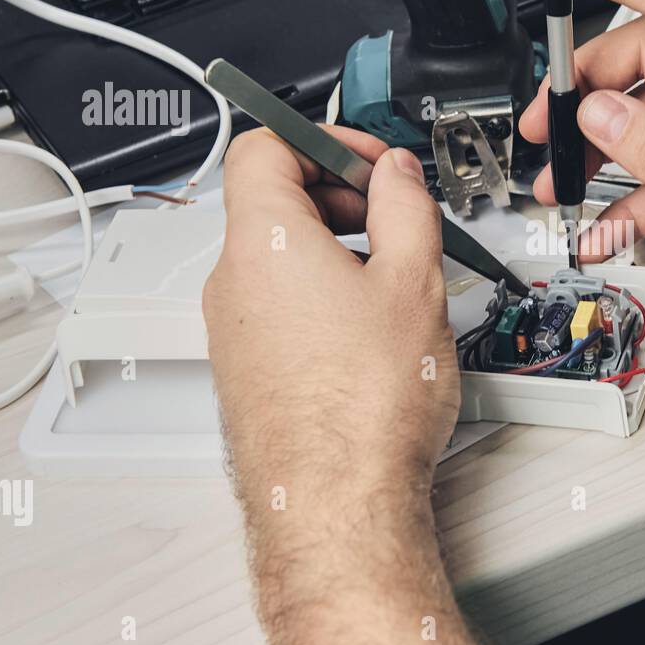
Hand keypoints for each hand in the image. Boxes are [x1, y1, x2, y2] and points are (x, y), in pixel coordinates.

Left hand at [203, 128, 459, 516]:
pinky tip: (370, 329)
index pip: (264, 147)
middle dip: (338, 194)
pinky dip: (320, 294)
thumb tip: (397, 175)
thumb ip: (405, 208)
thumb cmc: (363, 411)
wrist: (336, 505)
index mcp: (263, 243)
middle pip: (271, 200)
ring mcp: (232, 330)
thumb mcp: (412, 283)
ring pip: (277, 257)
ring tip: (393, 280)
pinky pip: (277, 306)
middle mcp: (232, 283)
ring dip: (334, 247)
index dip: (324, 139)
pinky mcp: (245, 371)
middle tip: (393, 216)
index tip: (371, 161)